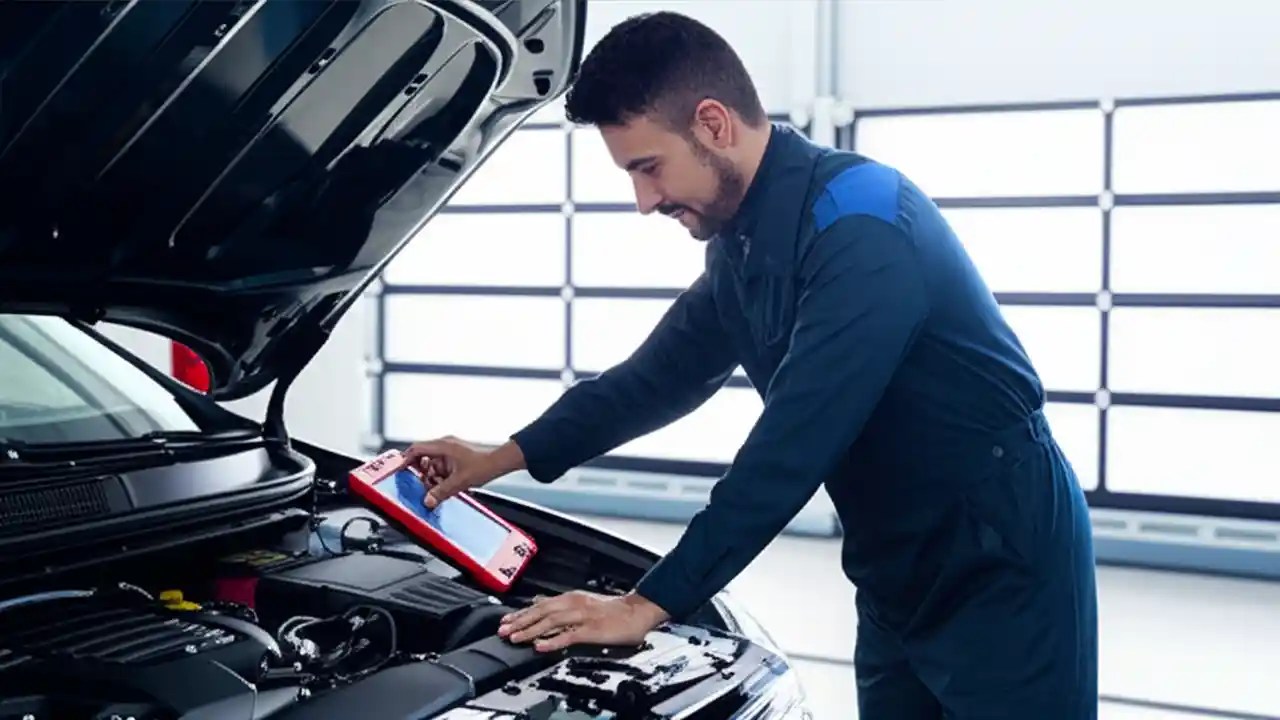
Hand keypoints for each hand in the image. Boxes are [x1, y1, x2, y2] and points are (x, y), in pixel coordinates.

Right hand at [402, 436, 521, 508]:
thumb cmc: (485, 464)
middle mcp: (445, 446)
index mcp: (443, 446)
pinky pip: (442, 468)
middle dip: (421, 474)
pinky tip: (447, 487)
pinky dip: (441, 478)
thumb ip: (441, 492)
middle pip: (423, 459)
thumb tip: (428, 500)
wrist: (501, 462)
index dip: (405, 460)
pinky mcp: (456, 459)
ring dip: (432, 478)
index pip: (416, 449)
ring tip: (437, 489)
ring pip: (433, 465)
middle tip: (422, 486)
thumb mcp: (459, 482)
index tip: (399, 470)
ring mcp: (451, 452)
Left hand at [498, 590, 668, 652]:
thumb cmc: (613, 610)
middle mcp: (574, 604)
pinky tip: (540, 647)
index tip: (506, 620)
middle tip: (503, 630)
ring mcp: (582, 616)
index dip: (522, 613)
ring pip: (551, 622)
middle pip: (541, 611)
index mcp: (572, 598)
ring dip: (531, 630)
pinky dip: (552, 641)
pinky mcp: (592, 630)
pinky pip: (568, 635)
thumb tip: (541, 605)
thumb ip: (563, 605)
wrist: (637, 611)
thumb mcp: (584, 602)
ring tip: (515, 638)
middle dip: (520, 621)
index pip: (541, 604)